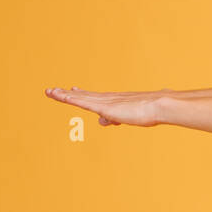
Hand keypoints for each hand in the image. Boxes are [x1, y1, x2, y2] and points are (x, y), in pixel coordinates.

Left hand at [44, 85, 166, 126]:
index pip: (96, 97)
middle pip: (84, 96)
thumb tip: (103, 121)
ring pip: (81, 98)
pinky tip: (62, 97)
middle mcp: (109, 99)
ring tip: (50, 92)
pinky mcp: (106, 107)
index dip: (82, 94)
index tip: (72, 90)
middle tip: (52, 91)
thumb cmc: (154, 111)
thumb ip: (117, 118)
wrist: (161, 106)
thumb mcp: (132, 116)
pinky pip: (84, 103)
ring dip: (64, 95)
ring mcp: (106, 102)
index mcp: (116, 101)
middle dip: (68, 94)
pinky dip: (72, 99)